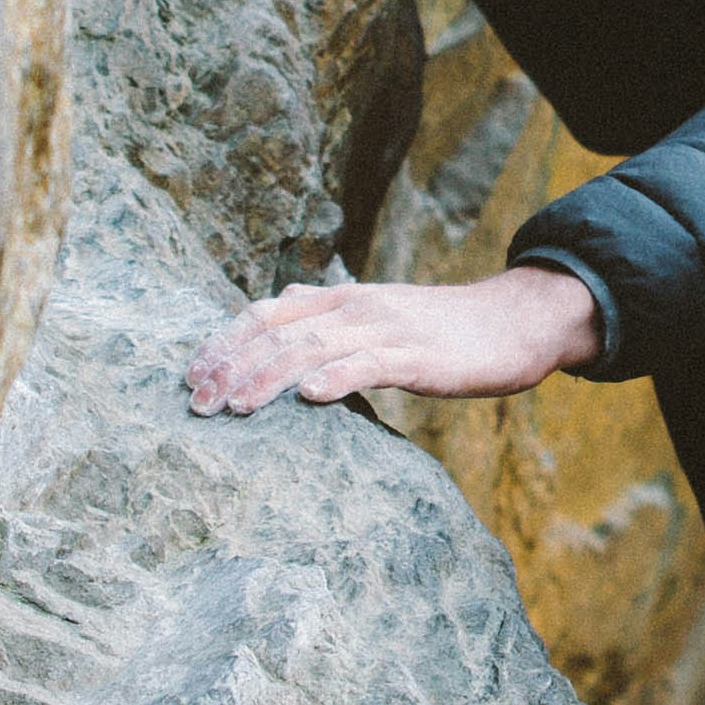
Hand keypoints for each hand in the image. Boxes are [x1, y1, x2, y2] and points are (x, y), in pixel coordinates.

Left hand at [186, 263, 599, 416]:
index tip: (190, 376)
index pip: (266, 312)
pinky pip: (371, 363)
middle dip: (231, 366)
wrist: (513, 320)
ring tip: (236, 405)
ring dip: (269, 376)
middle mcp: (355, 306)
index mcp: (341, 299)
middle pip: (278, 330)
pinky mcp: (418, 354)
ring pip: (314, 346)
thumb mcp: (377, 312)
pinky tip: (311, 397)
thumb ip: (328, 312)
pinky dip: (337, 377)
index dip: (224, 342)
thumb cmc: (442, 326)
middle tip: (197, 403)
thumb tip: (279, 307)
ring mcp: (386, 328)